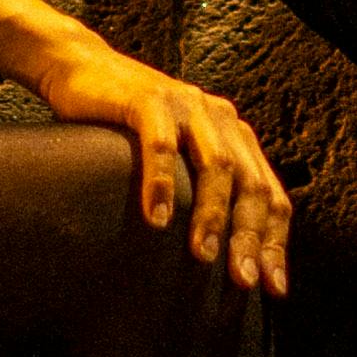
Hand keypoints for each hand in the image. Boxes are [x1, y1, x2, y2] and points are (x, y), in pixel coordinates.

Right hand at [14, 27, 292, 296]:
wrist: (82, 69)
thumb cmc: (128, 127)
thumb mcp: (177, 158)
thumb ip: (200, 190)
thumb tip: (215, 258)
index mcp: (236, 137)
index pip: (271, 195)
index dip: (274, 242)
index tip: (273, 288)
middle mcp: (222, 119)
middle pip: (251, 185)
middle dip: (250, 237)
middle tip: (243, 280)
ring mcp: (188, 106)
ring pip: (216, 166)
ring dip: (212, 214)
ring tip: (204, 255)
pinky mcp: (150, 99)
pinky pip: (162, 145)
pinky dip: (162, 183)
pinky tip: (157, 219)